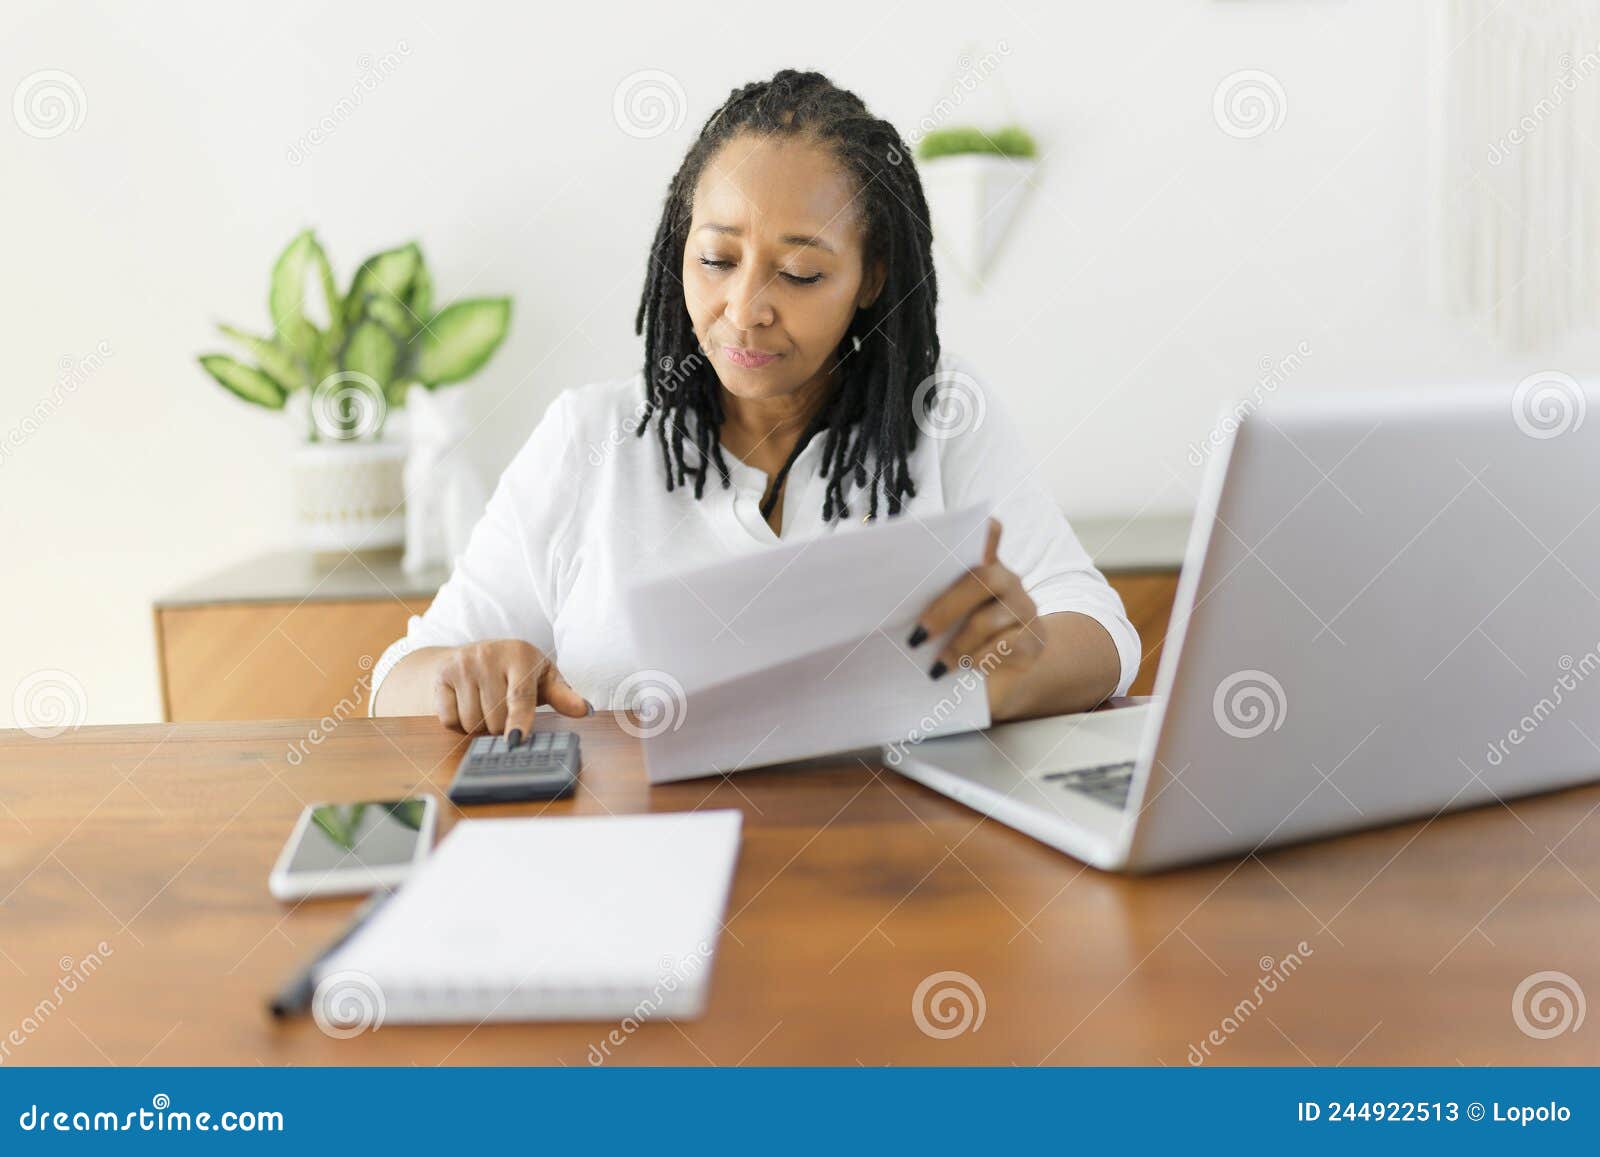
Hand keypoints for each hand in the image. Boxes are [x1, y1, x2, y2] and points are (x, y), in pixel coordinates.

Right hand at [433, 639, 589, 737]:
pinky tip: (467, 707)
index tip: (516, 740)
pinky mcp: (442, 675)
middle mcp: (488, 655)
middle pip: (495, 717)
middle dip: (501, 727)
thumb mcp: (543, 678)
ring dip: (480, 727)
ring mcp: (462, 664)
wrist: (474, 654)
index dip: (519, 721)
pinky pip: (449, 719)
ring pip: (471, 722)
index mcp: (520, 654)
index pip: (520, 695)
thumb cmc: (517, 671)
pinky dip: (459, 724)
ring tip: (487, 709)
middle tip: (504, 714)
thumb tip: (584, 710)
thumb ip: (563, 695)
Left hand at [906, 519, 1044, 710]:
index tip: (951, 536)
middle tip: (916, 637)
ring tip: (935, 666)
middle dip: (944, 609)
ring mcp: (1023, 608)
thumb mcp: (947, 615)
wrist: (1003, 675)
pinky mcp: (1033, 640)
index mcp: (984, 565)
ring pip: (988, 619)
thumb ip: (933, 598)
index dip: (978, 529)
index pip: (989, 532)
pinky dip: (976, 659)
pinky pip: (1004, 646)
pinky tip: (959, 670)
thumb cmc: (962, 637)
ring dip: (957, 645)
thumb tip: (889, 604)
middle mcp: (1007, 580)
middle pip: (982, 579)